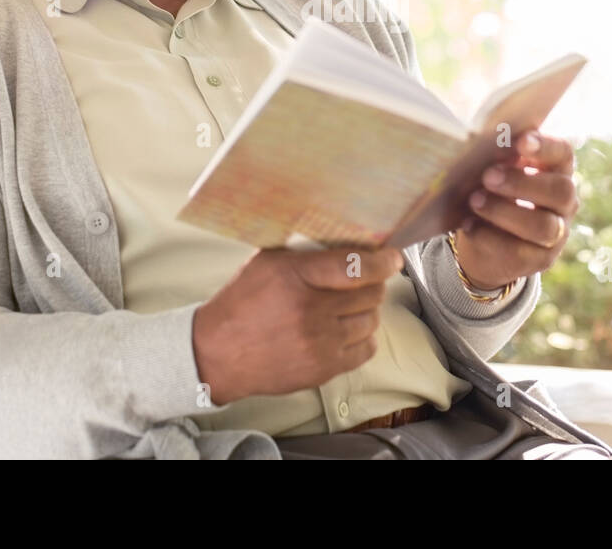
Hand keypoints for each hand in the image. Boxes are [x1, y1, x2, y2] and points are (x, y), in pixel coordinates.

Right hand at [192, 245, 403, 404]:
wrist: (218, 353)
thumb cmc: (244, 302)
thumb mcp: (268, 263)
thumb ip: (307, 252)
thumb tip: (351, 242)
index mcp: (296, 277)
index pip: (355, 267)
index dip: (382, 261)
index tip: (392, 258)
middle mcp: (310, 311)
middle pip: (370, 293)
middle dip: (372, 283)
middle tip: (363, 281)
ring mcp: (318, 343)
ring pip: (371, 320)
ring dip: (366, 310)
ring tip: (348, 306)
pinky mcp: (323, 369)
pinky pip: (366, 349)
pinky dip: (363, 337)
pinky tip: (345, 329)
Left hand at [451, 129, 576, 290]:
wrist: (486, 240)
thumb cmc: (493, 191)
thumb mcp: (497, 170)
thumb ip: (499, 157)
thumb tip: (482, 142)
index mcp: (557, 170)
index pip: (563, 153)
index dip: (546, 146)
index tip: (522, 141)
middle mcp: (565, 203)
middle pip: (560, 191)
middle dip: (522, 183)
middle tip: (488, 176)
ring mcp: (557, 235)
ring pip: (542, 226)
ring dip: (505, 212)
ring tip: (474, 201)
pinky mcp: (539, 261)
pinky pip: (518, 251)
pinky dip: (489, 236)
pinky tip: (469, 225)